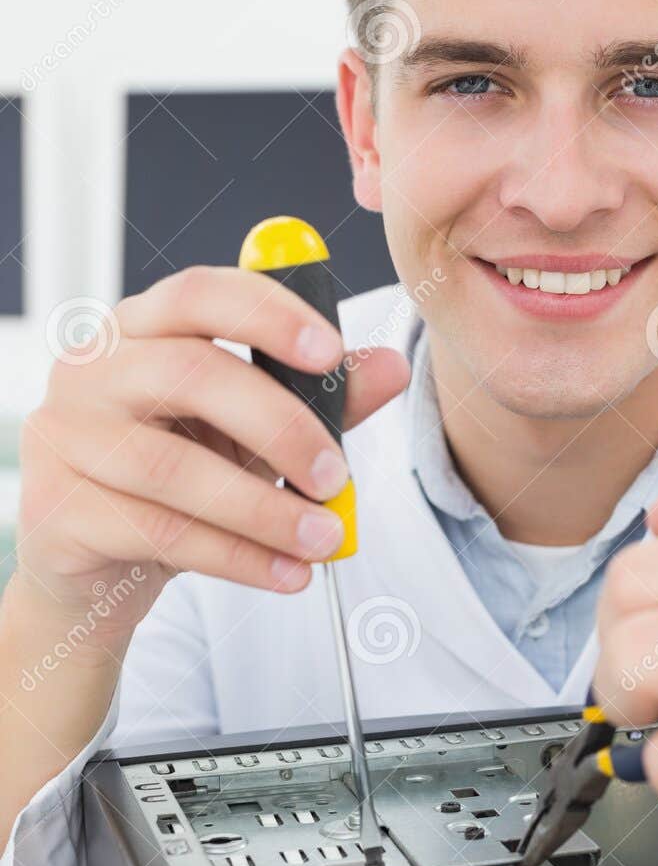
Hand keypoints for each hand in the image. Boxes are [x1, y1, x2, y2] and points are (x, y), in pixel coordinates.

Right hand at [16, 265, 409, 646]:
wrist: (97, 556)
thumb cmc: (178, 470)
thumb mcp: (253, 430)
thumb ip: (319, 398)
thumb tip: (390, 366)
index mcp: (143, 328)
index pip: (200, 293)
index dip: (268, 315)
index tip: (331, 352)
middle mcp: (94, 369)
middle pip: (189, 373)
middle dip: (280, 426)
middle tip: (338, 475)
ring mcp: (66, 438)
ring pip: (173, 468)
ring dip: (265, 509)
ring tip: (324, 537)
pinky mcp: (59, 510)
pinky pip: (159, 533)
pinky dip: (238, 557)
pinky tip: (286, 572)